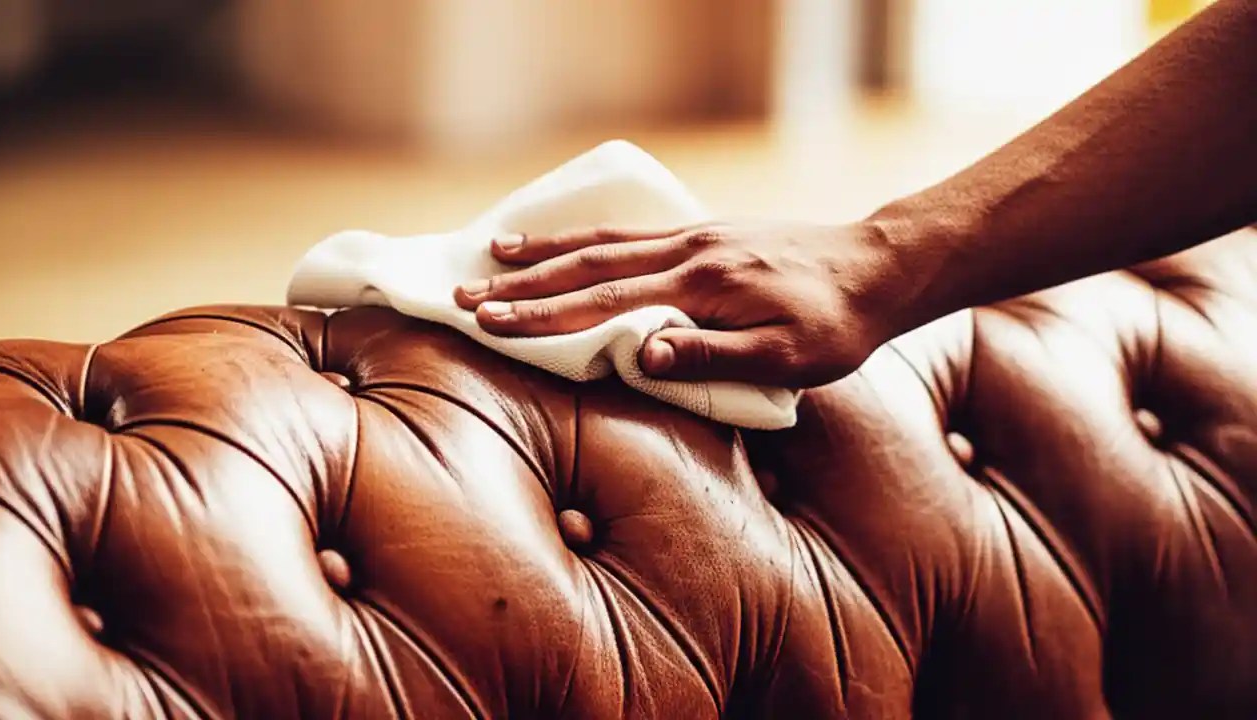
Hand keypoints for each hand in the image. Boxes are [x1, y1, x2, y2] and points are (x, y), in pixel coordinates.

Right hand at [452, 222, 907, 387]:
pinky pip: (632, 232)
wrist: (879, 267)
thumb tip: (640, 353)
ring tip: (493, 252)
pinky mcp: (706, 233)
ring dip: (545, 251)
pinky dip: (587, 236)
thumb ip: (712, 355)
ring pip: (603, 242)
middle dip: (521, 284)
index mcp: (699, 287)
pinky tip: (568, 240)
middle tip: (461, 293)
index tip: (485, 321)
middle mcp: (687, 253)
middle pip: (587, 267)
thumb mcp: (787, 356)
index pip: (601, 303)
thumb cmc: (836, 325)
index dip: (540, 316)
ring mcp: (695, 237)